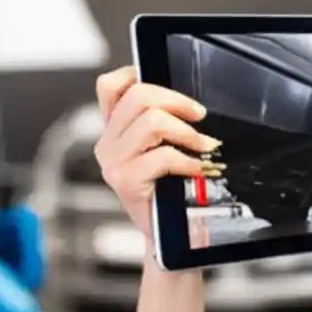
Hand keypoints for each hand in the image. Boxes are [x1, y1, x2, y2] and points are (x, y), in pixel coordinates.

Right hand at [92, 66, 223, 239]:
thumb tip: (189, 101)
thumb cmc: (171, 192)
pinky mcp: (126, 182)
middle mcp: (108, 144)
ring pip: (151, 122)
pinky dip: (188, 159)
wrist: (168, 236)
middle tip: (199, 116)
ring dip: (186, 132)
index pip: (111, 86)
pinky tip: (198, 168)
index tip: (174, 93)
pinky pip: (161, 155)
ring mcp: (114, 163)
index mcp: (114, 131)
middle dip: (176, 101)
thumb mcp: (164, 151)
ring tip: (202, 146)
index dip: (139, 76)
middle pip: (137, 96)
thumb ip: (165, 124)